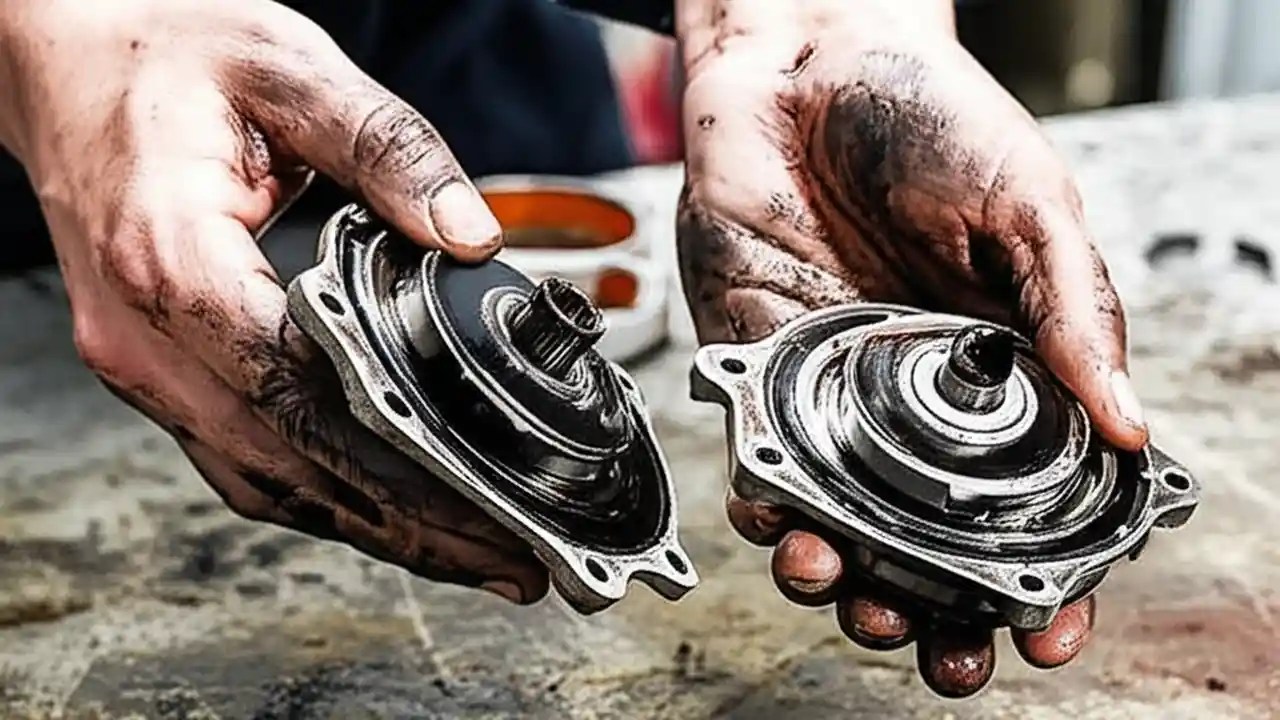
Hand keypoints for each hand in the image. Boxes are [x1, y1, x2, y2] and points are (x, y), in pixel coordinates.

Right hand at [0, 0, 546, 602]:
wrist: (57, 50)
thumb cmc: (157, 50)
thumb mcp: (286, 66)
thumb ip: (388, 146)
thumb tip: (468, 230)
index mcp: (174, 259)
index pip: (300, 395)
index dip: (401, 469)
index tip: (484, 511)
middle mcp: (144, 333)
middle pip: (289, 466)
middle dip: (405, 527)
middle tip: (504, 562)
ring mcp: (139, 360)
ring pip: (261, 481)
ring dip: (365, 528)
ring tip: (464, 554)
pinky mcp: (153, 366)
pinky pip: (238, 455)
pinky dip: (316, 496)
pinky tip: (379, 511)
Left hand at [676, 0, 1146, 695]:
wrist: (805, 63)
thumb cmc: (928, 118)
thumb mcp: (1029, 206)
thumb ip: (1071, 313)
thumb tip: (1132, 427)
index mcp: (1002, 369)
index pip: (1034, 500)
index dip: (1047, 576)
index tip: (1047, 632)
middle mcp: (917, 399)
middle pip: (931, 536)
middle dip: (936, 606)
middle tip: (939, 650)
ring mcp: (835, 393)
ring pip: (842, 518)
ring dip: (844, 573)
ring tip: (848, 590)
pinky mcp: (758, 371)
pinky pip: (761, 459)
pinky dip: (767, 503)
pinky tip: (780, 523)